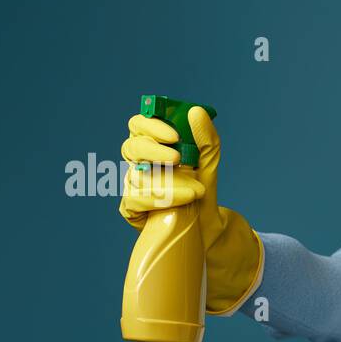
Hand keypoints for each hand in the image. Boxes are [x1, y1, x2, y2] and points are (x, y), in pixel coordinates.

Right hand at [117, 106, 262, 314]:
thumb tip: (197, 111)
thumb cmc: (202, 193)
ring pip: (136, 176)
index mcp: (153, 148)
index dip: (151, 125)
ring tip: (196, 191)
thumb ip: (206, 140)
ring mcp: (133, 187)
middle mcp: (139, 165)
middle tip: (179, 157)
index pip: (139, 126)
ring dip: (167, 182)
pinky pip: (135, 201)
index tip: (175, 134)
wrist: (207, 230)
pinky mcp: (133, 210)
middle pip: (131, 147)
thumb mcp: (209, 165)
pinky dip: (158, 200)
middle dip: (153, 150)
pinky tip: (182, 202)